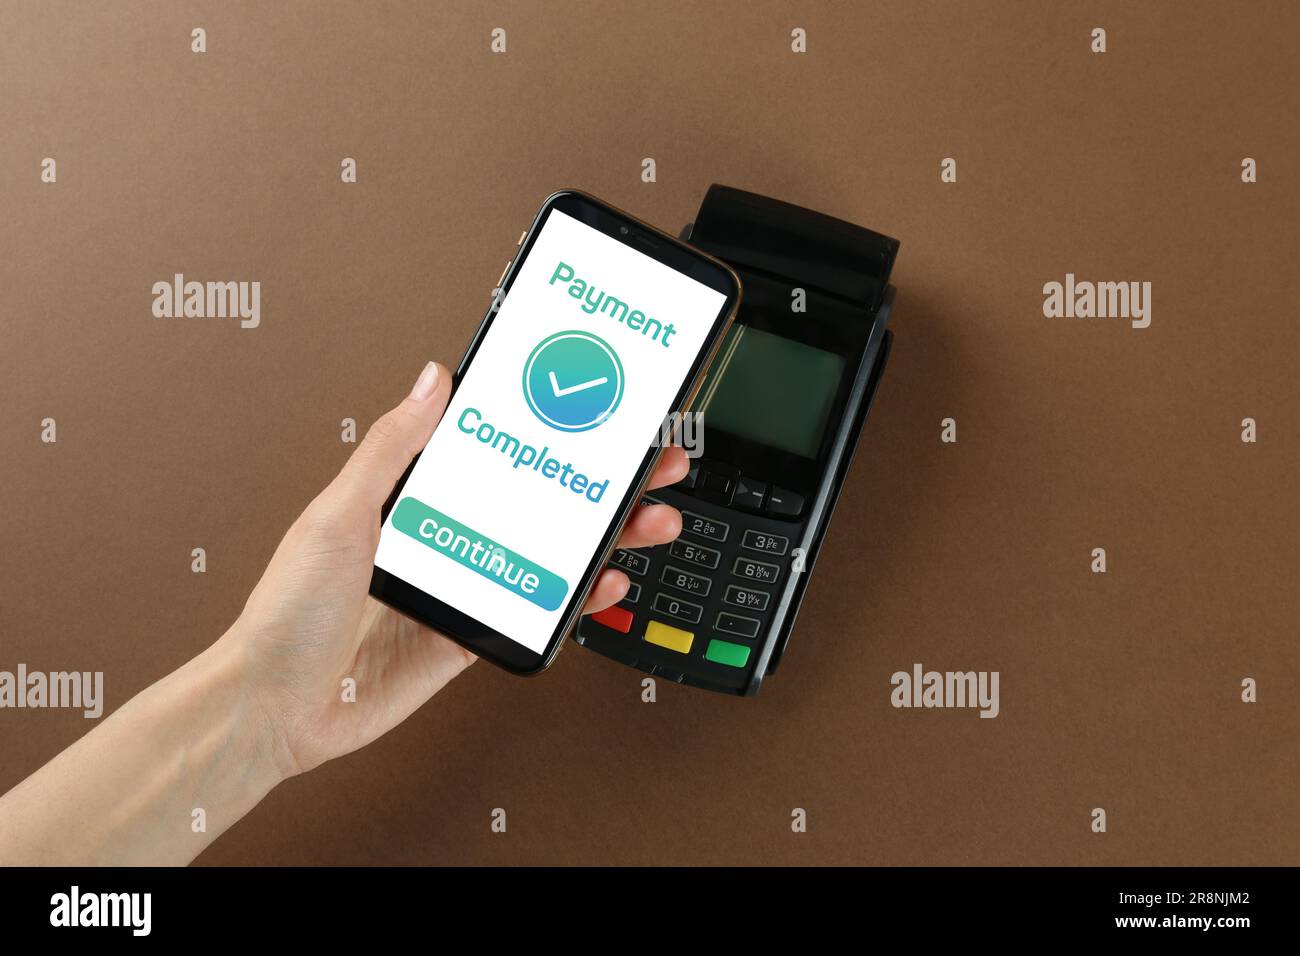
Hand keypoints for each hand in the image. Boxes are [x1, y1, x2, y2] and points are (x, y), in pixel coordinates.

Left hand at [223, 360, 686, 777]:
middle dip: (599, 481)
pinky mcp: (468, 635)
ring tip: (648, 517)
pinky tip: (605, 580)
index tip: (588, 408)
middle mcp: (440, 537)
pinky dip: (577, 596)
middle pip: (536, 499)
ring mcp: (459, 586)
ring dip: (603, 535)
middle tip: (649, 461)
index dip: (543, 429)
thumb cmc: (286, 611)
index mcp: (407, 497)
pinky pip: (534, 609)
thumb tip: (432, 380)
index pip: (490, 450)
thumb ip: (391, 448)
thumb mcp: (338, 513)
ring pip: (548, 553)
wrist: (275, 707)